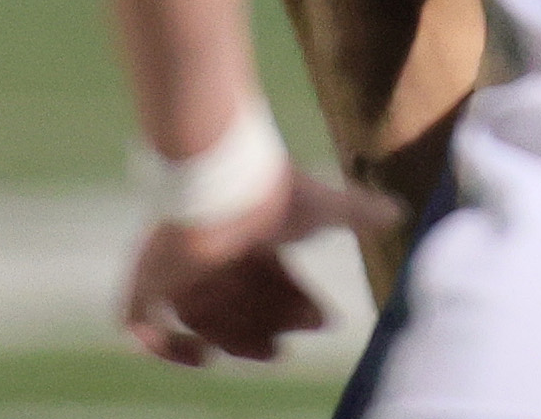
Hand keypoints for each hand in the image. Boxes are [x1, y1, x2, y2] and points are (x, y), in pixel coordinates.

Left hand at [121, 161, 397, 366]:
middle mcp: (212, 256)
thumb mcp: (321, 210)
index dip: (297, 303)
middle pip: (241, 306)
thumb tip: (400, 212)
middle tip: (291, 342)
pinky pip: (141, 328)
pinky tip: (201, 356)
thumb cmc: (270, 194)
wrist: (219, 185)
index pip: (273, 281)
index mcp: (247, 237)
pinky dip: (167, 349)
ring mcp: (175, 271)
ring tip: (269, 350)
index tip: (325, 319)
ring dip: (235, 339)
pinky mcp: (145, 284)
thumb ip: (357, 212)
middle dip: (270, 325)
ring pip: (203, 320)